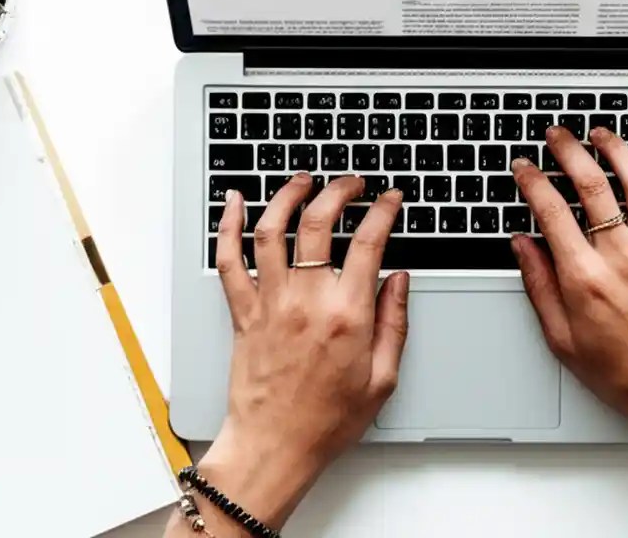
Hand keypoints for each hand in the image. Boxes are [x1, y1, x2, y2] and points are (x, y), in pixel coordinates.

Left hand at [198, 174, 408, 530]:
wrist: (273, 446)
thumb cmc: (326, 422)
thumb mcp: (382, 378)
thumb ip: (394, 322)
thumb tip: (399, 279)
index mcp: (347, 315)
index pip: (369, 242)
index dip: (384, 210)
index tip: (390, 199)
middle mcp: (306, 301)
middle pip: (319, 222)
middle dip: (339, 190)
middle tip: (351, 183)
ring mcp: (270, 303)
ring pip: (272, 229)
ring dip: (287, 195)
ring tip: (303, 180)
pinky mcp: (243, 312)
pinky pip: (229, 259)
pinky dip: (228, 225)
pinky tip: (233, 203)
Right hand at [510, 127, 627, 456]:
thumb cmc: (623, 373)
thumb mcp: (562, 339)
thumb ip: (539, 286)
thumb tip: (522, 245)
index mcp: (584, 278)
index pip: (550, 211)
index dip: (531, 181)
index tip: (523, 168)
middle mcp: (620, 257)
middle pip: (590, 184)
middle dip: (568, 150)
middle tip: (557, 135)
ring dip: (616, 150)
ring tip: (601, 133)